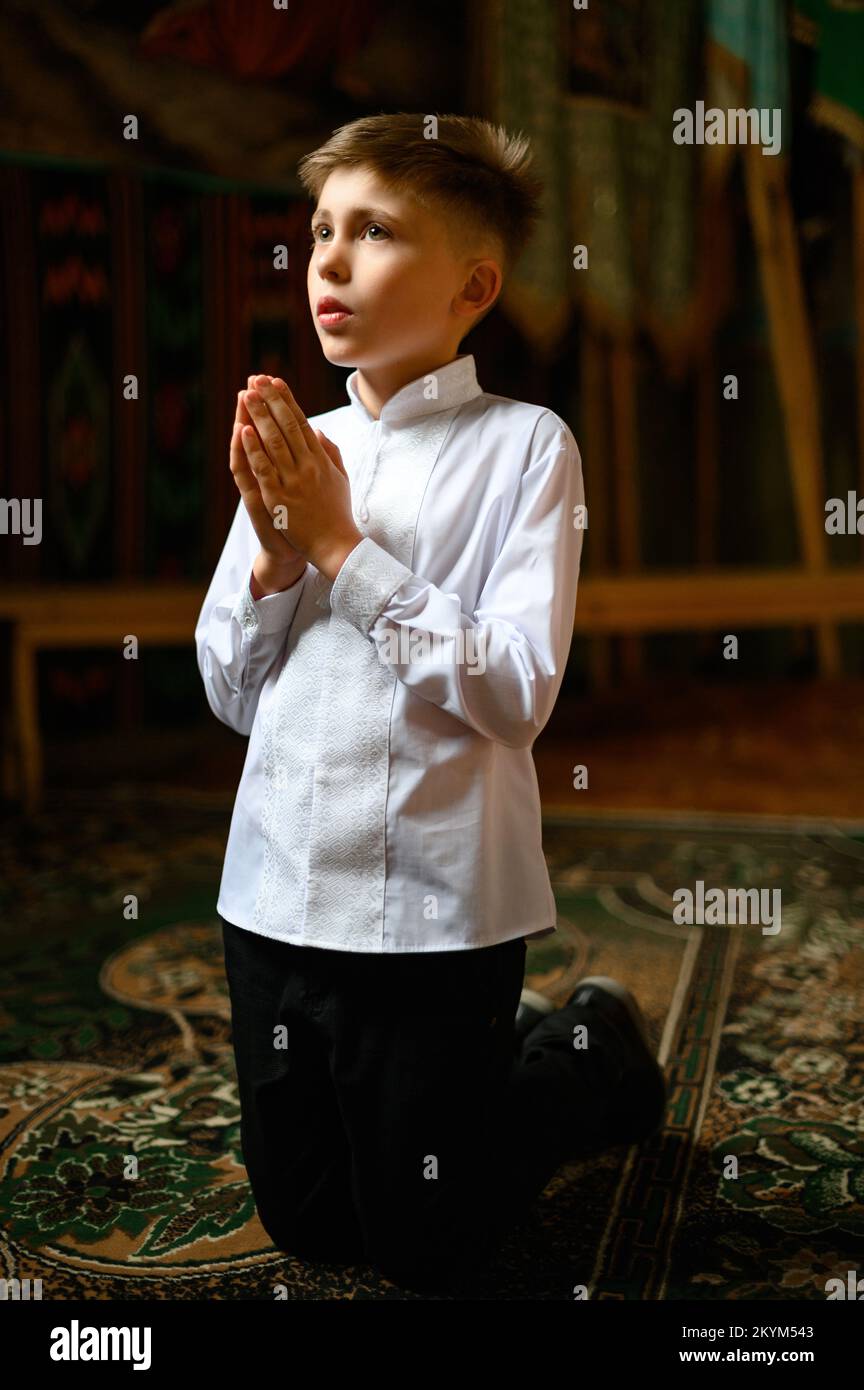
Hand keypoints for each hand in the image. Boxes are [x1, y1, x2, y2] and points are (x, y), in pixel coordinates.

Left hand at [240, 376, 362, 581]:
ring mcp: (293, 482)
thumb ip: (330, 453)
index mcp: (321, 460)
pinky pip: (264, 470)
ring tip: (246, 395)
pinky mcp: (279, 499)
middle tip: (256, 379)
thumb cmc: (337, 513)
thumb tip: (317, 431)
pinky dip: (253, 450)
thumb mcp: (340, 479)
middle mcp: (308, 467)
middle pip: (286, 426)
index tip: (276, 382)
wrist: (336, 546)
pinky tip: (244, 431)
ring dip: (259, 417)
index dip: (287, 400)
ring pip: (273, 443)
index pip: (301, 423)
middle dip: (270, 400)